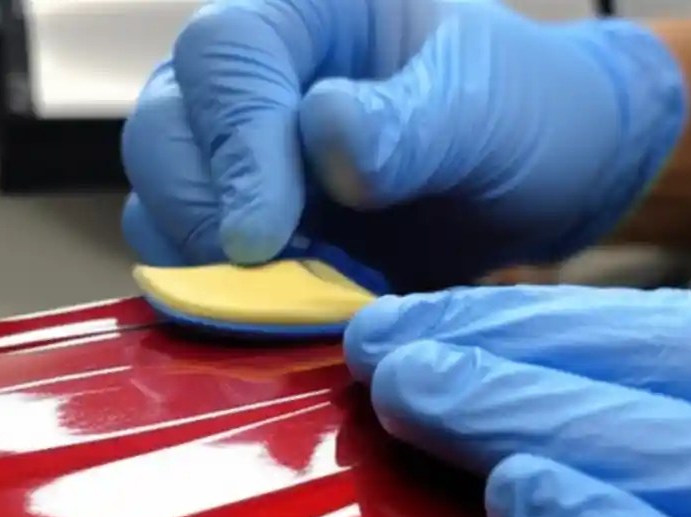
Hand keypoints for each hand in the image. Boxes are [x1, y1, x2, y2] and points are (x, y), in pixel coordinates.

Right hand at [121, 0, 686, 290]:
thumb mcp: (487, 107)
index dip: (235, 142)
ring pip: (158, 207)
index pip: (222, 53)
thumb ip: (410, 122)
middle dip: (205, 215)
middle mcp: (244, 82)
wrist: (532, 182)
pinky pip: (188, 269)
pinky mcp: (238, 233)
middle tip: (279, 276)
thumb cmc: (519, 114)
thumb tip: (325, 140)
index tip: (268, 235)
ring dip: (210, 270)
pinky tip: (296, 312)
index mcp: (300, 15)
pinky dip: (226, 305)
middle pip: (159, 133)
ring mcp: (231, 160)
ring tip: (303, 294)